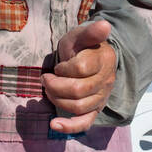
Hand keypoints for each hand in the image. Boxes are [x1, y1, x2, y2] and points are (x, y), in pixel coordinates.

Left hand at [42, 19, 116, 134]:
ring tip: (49, 90)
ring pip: (78, 106)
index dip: (63, 68)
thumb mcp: (81, 36)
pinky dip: (69, 127)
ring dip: (56, 99)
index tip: (58, 65)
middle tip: (46, 78)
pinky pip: (84, 122)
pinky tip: (54, 124)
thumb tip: (105, 25)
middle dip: (55, 85)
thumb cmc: (82, 48)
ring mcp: (101, 98)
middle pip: (77, 90)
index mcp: (103, 61)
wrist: (90, 60)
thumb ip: (90, 32)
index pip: (80, 68)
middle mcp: (105, 81)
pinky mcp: (94, 110)